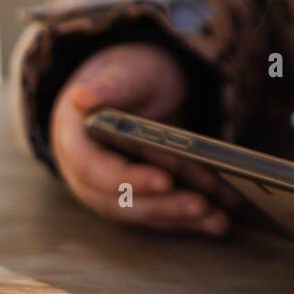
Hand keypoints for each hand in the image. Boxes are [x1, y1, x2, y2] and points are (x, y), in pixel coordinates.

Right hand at [50, 41, 243, 234]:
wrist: (137, 84)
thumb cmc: (128, 75)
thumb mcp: (123, 72)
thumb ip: (107, 86)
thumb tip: (80, 96)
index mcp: (74, 141)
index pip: (94, 169)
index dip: (128, 179)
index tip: (165, 180)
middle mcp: (86, 174)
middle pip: (120, 202)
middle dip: (163, 206)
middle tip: (202, 205)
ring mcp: (110, 191)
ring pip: (143, 213)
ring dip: (181, 219)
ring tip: (219, 220)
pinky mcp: (136, 199)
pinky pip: (159, 215)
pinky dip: (188, 220)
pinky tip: (219, 220)